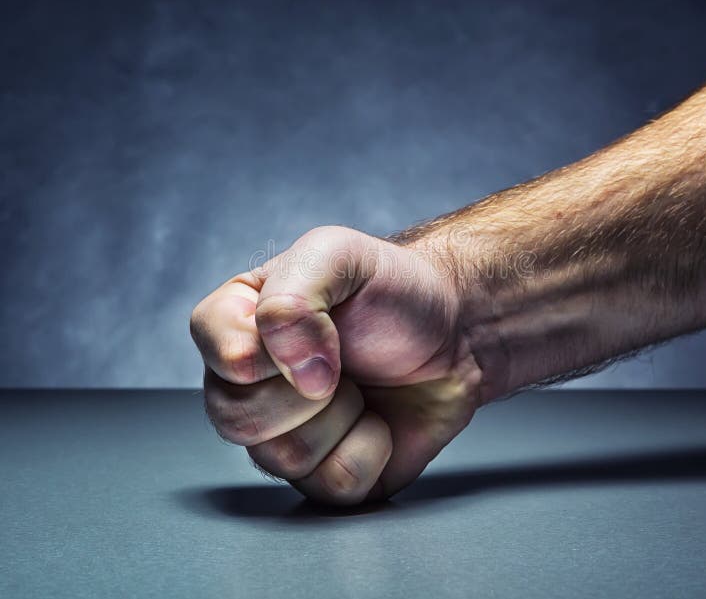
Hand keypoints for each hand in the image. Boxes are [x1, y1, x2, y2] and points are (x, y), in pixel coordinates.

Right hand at [190, 226, 481, 504]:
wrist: (453, 332)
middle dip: (310, 389)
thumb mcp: (338, 254)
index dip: (270, 350)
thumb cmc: (392, 290)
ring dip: (343, 417)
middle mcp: (245, 383)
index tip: (324, 326)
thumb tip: (293, 374)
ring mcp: (280, 433)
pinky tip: (376, 420)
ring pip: (282, 458)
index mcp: (236, 322)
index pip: (217, 351)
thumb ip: (291, 296)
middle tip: (342, 361)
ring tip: (360, 386)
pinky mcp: (322, 473)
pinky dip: (370, 449)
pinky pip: (330, 485)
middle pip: (235, 417)